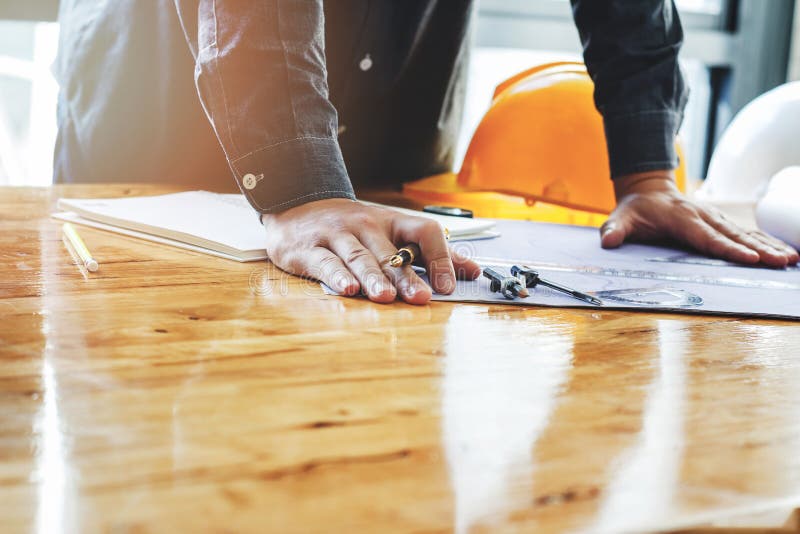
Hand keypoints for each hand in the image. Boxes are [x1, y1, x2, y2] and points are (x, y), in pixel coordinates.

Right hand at [261, 198, 480, 303]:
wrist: (296, 208)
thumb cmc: (352, 227)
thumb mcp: (392, 233)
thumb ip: (432, 253)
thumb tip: (473, 271)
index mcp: (391, 222)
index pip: (423, 232)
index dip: (439, 258)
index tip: (447, 285)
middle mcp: (366, 225)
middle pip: (390, 252)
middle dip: (407, 276)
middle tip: (421, 297)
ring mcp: (337, 236)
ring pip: (359, 257)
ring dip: (373, 278)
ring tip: (386, 297)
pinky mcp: (309, 249)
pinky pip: (325, 263)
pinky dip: (337, 277)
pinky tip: (348, 289)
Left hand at [601, 171, 798, 267]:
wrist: (648, 190)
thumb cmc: (635, 209)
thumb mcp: (620, 217)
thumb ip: (614, 229)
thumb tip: (608, 240)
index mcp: (682, 218)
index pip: (707, 237)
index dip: (728, 248)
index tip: (750, 259)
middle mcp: (704, 216)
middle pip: (734, 236)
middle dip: (760, 250)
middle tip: (781, 262)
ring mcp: (715, 218)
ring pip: (745, 234)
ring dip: (769, 246)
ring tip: (791, 259)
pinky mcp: (721, 223)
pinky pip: (746, 234)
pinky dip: (766, 242)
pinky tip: (785, 253)